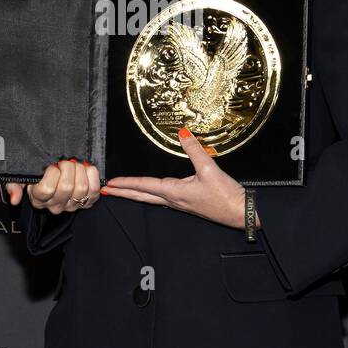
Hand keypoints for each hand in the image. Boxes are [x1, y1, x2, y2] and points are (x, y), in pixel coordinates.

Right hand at [5, 158, 101, 214]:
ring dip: (80, 171)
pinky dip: (92, 176)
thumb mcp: (20, 176)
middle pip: (66, 187)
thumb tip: (14, 199)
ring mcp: (72, 205)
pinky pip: (94, 191)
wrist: (54, 172)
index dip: (52, 173)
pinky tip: (86, 168)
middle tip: (65, 160)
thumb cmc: (37, 173)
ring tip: (75, 163)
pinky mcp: (87, 201)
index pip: (46, 189)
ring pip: (81, 188)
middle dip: (68, 168)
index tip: (52, 164)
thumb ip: (13, 185)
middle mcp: (55, 205)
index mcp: (38, 199)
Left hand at [100, 126, 250, 229]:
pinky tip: (150, 193)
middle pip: (142, 196)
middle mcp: (174, 200)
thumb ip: (195, 149)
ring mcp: (180, 204)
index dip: (126, 183)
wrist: (241, 214)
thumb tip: (183, 133)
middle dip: (123, 192)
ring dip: (134, 194)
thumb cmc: (226, 196)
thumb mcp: (210, 169)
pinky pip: (161, 199)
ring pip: (150, 199)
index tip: (111, 183)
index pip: (144, 186)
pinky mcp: (188, 204)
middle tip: (106, 191)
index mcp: (175, 192)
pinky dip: (149, 195)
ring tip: (121, 190)